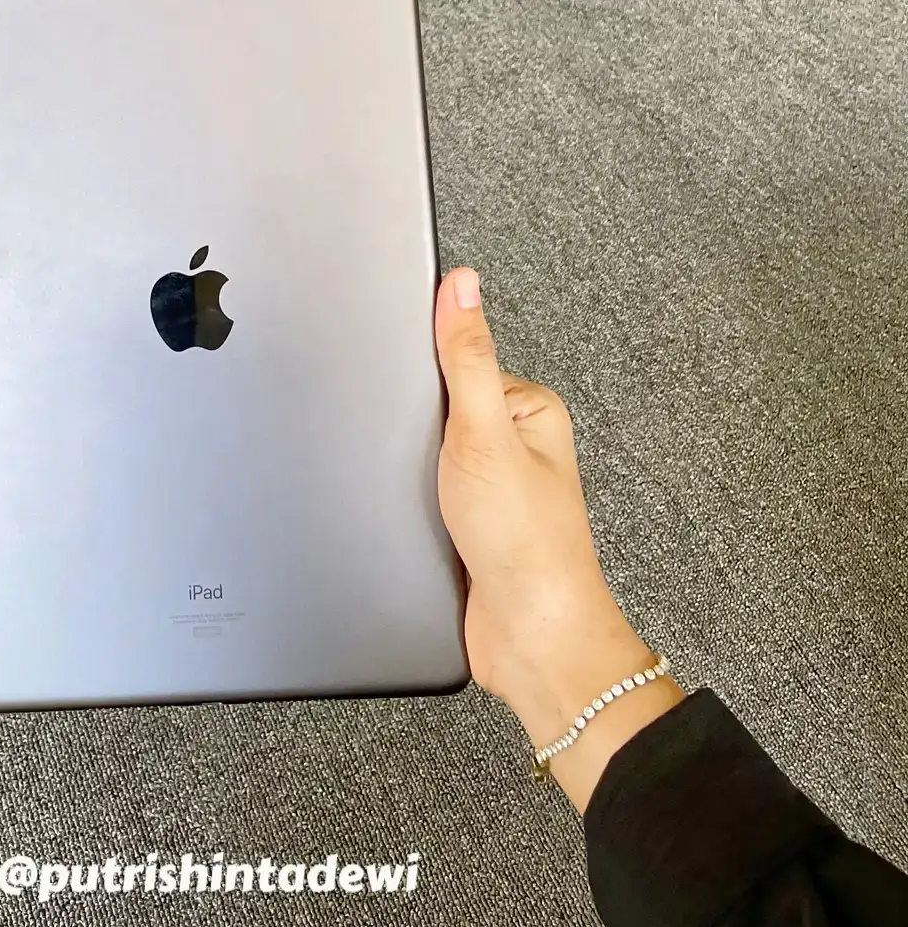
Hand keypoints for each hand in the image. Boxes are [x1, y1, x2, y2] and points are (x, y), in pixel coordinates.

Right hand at [434, 267, 682, 809]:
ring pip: (421, 454)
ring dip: (406, 469)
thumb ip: (467, 357)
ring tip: (413, 487)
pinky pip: (416, 494)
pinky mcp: (463, 525)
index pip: (460, 358)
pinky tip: (406, 511)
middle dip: (410, 424)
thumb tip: (462, 283)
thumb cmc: (528, 544)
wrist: (528, 642)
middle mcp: (513, 444)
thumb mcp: (485, 432)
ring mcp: (488, 487)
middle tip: (409, 449)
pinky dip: (403, 501)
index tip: (395, 376)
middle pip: (436, 407)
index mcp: (530, 408)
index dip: (420, 366)